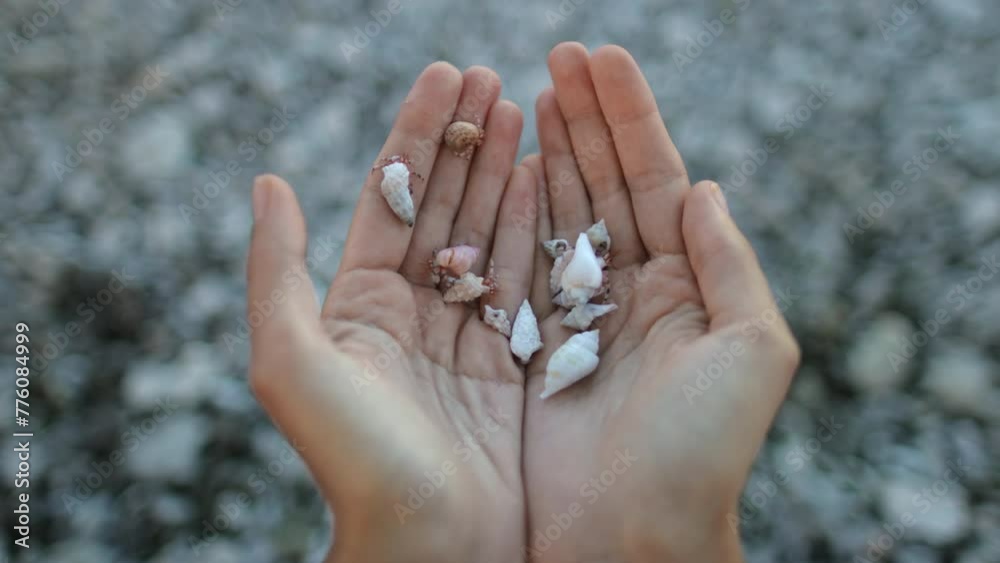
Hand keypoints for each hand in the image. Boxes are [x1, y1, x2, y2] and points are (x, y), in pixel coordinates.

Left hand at [245, 63, 534, 562]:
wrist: (430, 547)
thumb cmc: (356, 461)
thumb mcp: (292, 361)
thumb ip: (277, 271)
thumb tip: (267, 183)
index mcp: (356, 305)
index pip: (388, 198)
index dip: (416, 134)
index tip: (445, 76)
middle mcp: (409, 314)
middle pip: (439, 205)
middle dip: (465, 140)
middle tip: (493, 76)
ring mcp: (462, 336)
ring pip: (486, 234)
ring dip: (503, 171)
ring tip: (524, 110)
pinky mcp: (509, 362)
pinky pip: (525, 281)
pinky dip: (536, 227)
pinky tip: (548, 180)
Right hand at [522, 43, 800, 561]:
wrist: (634, 536)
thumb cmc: (702, 452)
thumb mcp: (751, 349)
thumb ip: (731, 262)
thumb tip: (706, 188)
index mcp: (686, 286)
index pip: (654, 180)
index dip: (629, 119)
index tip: (598, 60)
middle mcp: (633, 293)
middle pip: (604, 184)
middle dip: (583, 120)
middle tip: (556, 57)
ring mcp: (578, 316)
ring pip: (559, 214)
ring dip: (546, 152)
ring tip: (529, 92)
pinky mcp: (529, 345)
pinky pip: (518, 265)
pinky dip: (510, 215)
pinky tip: (502, 169)